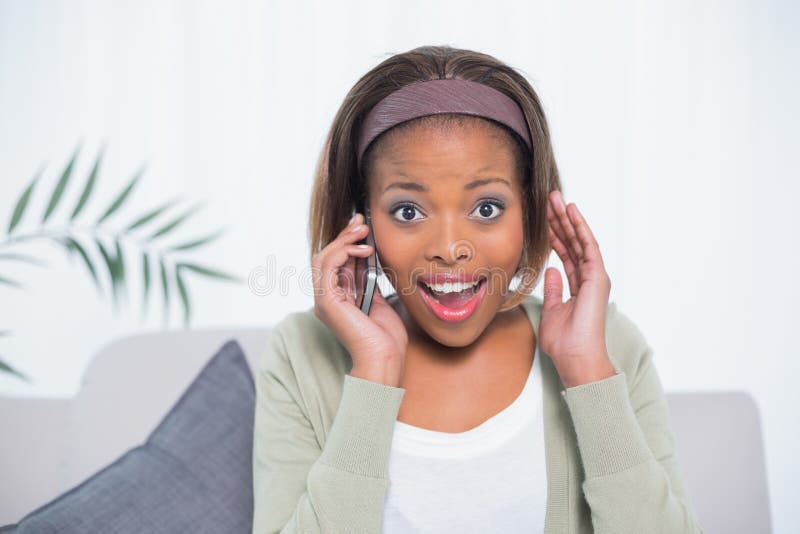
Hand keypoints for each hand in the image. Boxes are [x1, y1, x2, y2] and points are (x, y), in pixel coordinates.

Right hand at [311, 212, 407, 385]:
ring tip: (363, 232)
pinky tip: (362, 249)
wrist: (385, 357)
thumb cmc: (385, 337)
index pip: (336, 262)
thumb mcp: (377, 299)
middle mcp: (326, 298)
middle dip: (344, 236)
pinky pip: (327, 267)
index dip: (347, 241)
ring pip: (324, 258)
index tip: (362, 226)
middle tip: (362, 222)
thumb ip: (367, 281)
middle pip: (327, 256)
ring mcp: (324, 300)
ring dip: (344, 240)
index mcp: (336, 298)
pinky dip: (342, 252)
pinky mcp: (326, 301)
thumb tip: (368, 258)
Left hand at [540, 190, 615, 388]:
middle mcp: (589, 278)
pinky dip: (580, 228)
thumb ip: (553, 289)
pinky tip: (572, 212)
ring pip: (580, 240)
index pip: (567, 254)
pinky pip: (588, 247)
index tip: (545, 218)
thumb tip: (551, 271)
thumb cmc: (564, 342)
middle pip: (573, 243)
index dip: (556, 235)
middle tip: (550, 199)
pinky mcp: (597, 277)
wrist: (575, 357)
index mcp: (579, 286)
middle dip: (561, 221)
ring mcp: (595, 277)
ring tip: (558, 199)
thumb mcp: (552, 310)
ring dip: (568, 219)